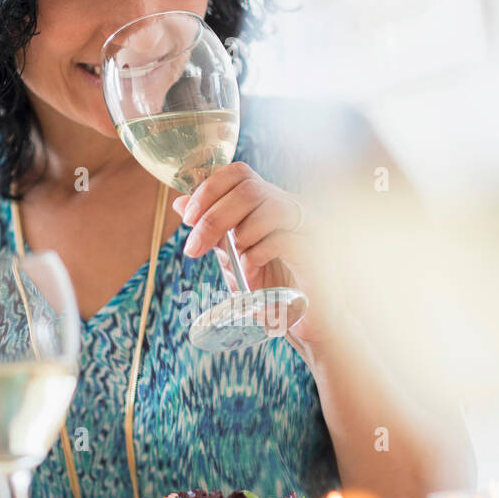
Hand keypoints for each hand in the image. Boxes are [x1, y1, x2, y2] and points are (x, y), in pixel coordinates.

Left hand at [171, 161, 326, 351]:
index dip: (209, 190)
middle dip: (213, 218)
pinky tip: (252, 274)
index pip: (239, 173)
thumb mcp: (234, 257)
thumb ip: (214, 229)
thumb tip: (180, 202)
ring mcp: (309, 226)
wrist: (308, 324)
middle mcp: (292, 207)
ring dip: (240, 236)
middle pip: (248, 189)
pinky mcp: (318, 250)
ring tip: (237, 262)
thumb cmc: (274, 292)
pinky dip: (257, 257)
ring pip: (268, 206)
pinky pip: (283, 239)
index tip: (188, 220)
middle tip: (195, 247)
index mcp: (271, 203)